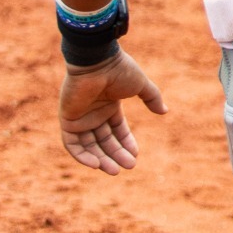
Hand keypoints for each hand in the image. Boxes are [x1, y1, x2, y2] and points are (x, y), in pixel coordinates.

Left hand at [59, 49, 167, 174]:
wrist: (97, 62)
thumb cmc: (119, 70)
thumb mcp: (140, 85)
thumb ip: (152, 97)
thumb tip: (164, 111)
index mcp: (109, 105)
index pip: (117, 130)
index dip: (126, 142)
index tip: (136, 154)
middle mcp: (94, 113)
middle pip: (104, 141)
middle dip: (116, 154)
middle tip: (128, 166)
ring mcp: (80, 118)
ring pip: (90, 146)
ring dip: (101, 159)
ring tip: (115, 170)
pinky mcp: (68, 121)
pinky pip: (72, 144)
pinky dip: (82, 156)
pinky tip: (97, 164)